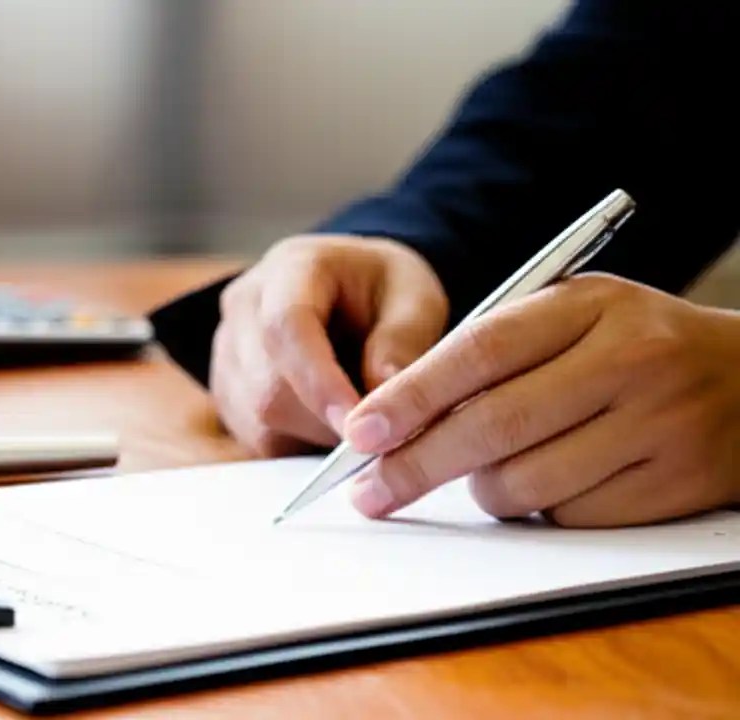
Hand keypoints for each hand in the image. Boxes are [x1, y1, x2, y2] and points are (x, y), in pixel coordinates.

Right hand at [210, 235, 448, 455]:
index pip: (285, 326)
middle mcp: (244, 305)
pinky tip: (328, 418)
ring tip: (356, 414)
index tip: (358, 426)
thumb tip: (378, 407)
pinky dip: (300, 442)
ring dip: (315, 435)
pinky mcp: (227, 388)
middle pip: (267, 385)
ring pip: (259, 419)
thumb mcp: (415, 298)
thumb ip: (401, 344)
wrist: (352, 288)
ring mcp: (227, 349)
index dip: (318, 382)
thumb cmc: (383, 290)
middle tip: (380, 431)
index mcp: (291, 267)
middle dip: (326, 421)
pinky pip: (257, 436)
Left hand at [342, 273, 739, 526]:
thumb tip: (395, 415)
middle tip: (369, 490)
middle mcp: (629, 360)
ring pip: (523, 482)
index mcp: (591, 305)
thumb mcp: (575, 317)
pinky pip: (568, 516)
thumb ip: (494, 351)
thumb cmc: (635, 346)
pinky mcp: (673, 485)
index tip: (359, 431)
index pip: (479, 351)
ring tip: (488, 470)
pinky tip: (555, 481)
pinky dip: (541, 509)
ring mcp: (657, 425)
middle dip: (415, 465)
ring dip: (483, 488)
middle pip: (492, 425)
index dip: (410, 395)